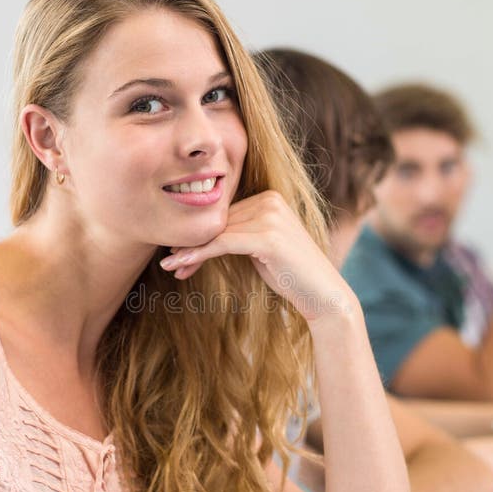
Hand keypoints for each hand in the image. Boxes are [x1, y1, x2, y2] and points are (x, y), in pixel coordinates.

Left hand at [160, 191, 354, 322]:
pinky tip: (182, 265)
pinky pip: (223, 244)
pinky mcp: (268, 237)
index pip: (224, 214)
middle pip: (218, 222)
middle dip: (192, 244)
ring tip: (170, 266)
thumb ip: (239, 233)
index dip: (200, 234)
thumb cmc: (290, 274)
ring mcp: (271, 216)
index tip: (177, 253)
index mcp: (269, 197)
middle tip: (169, 263)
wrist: (323, 294)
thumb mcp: (260, 247)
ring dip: (190, 252)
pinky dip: (199, 255)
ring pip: (217, 233)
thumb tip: (202, 234)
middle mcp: (270, 200)